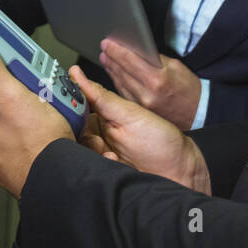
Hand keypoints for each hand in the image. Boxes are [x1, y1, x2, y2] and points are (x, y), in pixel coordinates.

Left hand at [0, 34, 73, 198]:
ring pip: (2, 117)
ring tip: (37, 96)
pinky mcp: (14, 160)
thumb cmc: (36, 146)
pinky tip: (43, 117)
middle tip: (18, 76)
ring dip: (17, 104)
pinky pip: (17, 133)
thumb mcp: (11, 95)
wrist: (60, 180)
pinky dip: (27, 123)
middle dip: (0, 85)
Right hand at [73, 65, 210, 194]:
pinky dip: (99, 166)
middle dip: (80, 138)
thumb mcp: (130, 114)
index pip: (75, 109)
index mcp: (104, 116)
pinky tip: (114, 164)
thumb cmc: (162, 141)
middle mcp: (100, 135)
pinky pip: (89, 170)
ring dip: (91, 153)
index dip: (69, 112)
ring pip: (78, 153)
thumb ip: (101, 96)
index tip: (67, 113)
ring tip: (110, 155)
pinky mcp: (105, 173)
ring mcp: (101, 155)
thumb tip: (77, 74)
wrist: (181, 173)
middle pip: (72, 134)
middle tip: (98, 141)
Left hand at [99, 37, 203, 129]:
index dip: (116, 50)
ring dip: (111, 71)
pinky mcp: (142, 113)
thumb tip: (136, 50)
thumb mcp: (176, 66)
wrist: (199, 113)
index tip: (107, 43)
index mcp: (157, 79)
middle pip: (122, 72)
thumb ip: (154, 59)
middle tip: (104, 49)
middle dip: (111, 59)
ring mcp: (143, 106)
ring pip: (120, 85)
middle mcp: (147, 94)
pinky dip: (118, 84)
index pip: (129, 61)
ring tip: (106, 60)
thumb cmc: (190, 88)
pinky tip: (115, 75)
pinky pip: (125, 95)